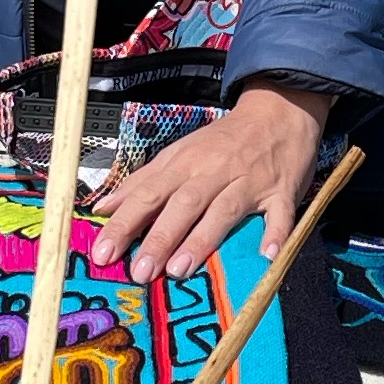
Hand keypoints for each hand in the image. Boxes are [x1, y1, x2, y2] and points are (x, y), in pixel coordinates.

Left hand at [89, 80, 330, 284]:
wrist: (278, 111)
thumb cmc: (223, 141)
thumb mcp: (178, 154)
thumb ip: (142, 182)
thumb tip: (103, 208)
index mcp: (184, 163)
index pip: (147, 194)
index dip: (124, 223)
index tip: (102, 253)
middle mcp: (213, 172)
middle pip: (182, 204)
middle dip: (159, 238)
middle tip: (140, 271)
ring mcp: (248, 182)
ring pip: (223, 210)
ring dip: (202, 239)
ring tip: (179, 270)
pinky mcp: (281, 191)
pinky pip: (279, 214)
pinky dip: (275, 233)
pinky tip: (267, 255)